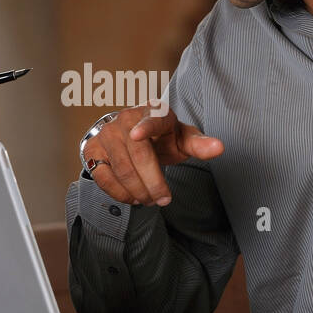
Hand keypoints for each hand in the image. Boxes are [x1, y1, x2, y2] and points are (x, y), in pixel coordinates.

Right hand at [83, 101, 222, 206]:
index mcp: (153, 112)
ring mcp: (106, 134)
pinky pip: (103, 177)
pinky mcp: (93, 149)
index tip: (138, 135)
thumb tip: (219, 148)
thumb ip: (199, 144)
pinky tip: (133, 197)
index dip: (144, 127)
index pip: (149, 121)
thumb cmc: (163, 137)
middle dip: (153, 183)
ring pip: (121, 170)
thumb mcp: (182, 138)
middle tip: (164, 199)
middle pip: (138, 156)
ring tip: (150, 199)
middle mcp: (125, 120)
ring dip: (138, 191)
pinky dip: (120, 193)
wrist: (131, 132)